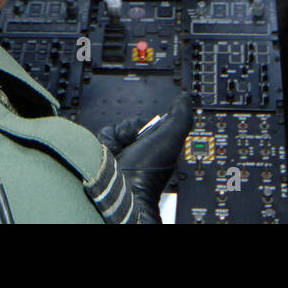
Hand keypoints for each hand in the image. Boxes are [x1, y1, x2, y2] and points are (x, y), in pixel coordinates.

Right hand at [98, 93, 194, 222]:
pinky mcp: (105, 154)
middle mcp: (139, 151)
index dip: (147, 125)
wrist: (120, 189)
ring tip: (121, 151)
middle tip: (135, 144)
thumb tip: (184, 98)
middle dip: (130, 130)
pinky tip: (111, 154)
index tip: (149, 134)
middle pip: (131, 124)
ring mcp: (121, 153)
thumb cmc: (147, 170)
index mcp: (157, 148)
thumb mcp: (171, 138)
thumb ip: (180, 116)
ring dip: (117, 136)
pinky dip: (106, 142)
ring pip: (116, 128)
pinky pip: (103, 135)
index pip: (149, 122)